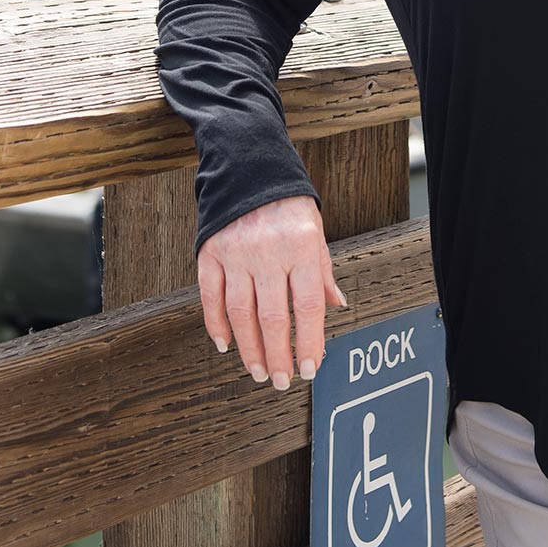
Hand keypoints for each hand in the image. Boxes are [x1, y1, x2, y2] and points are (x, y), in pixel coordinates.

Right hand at [197, 194, 348, 391]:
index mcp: (301, 246)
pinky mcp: (210, 251)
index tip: (309, 368)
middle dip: (277, 356)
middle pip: (272, 317)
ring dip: (249, 349)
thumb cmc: (288, 204)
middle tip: (281, 380)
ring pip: (240, 313)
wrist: (249, 166)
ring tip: (258, 370)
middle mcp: (268, 251)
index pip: (307, 306)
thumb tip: (337, 306)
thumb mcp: (315, 231)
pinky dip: (216, 324)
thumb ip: (323, 271)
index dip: (308, 342)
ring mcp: (236, 252)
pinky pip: (211, 296)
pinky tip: (226, 344)